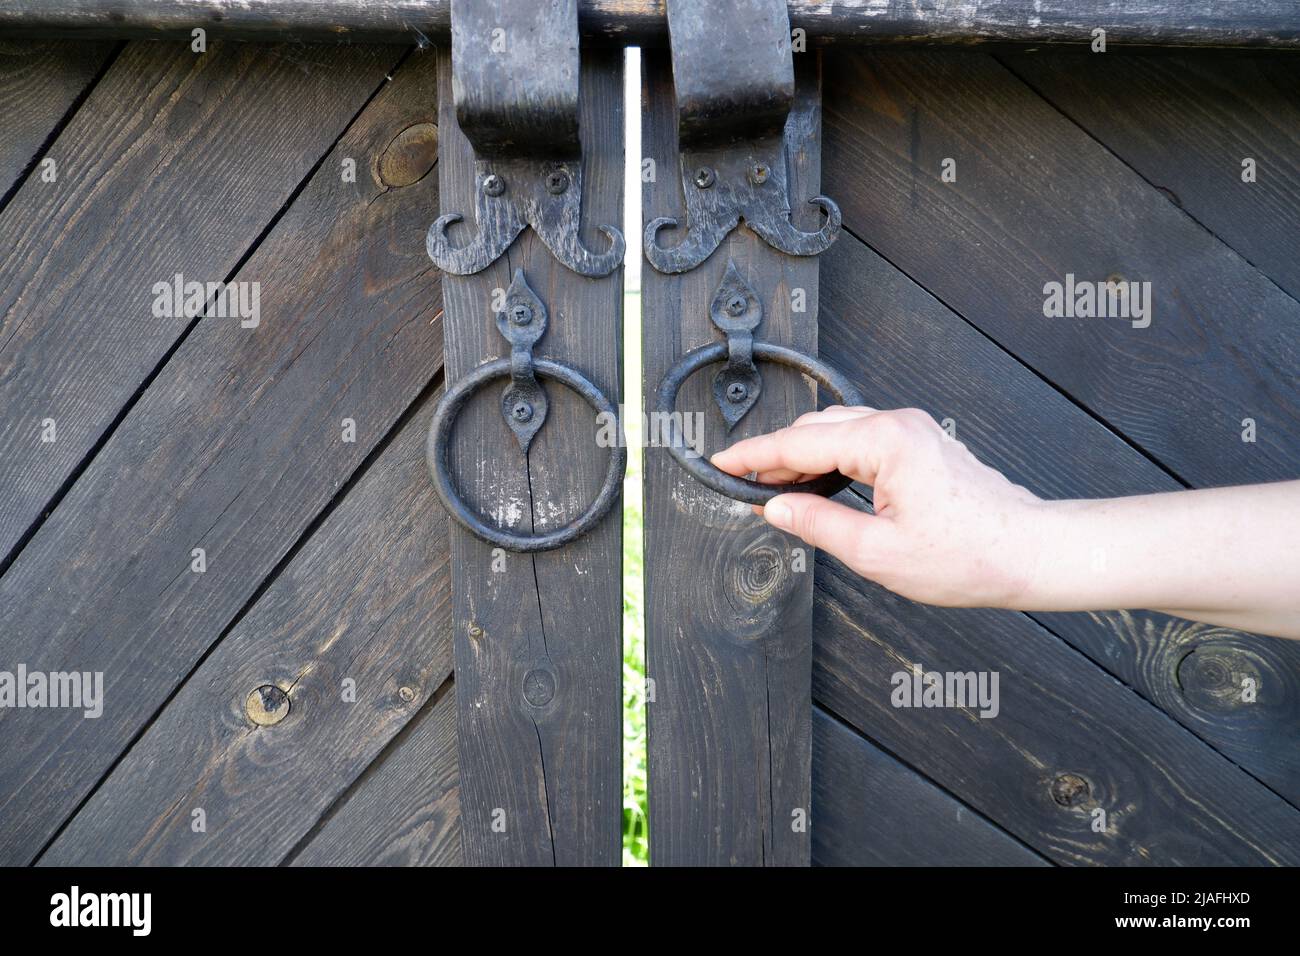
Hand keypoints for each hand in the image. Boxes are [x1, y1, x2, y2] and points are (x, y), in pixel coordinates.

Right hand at [711, 406, 1045, 607]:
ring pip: (836, 430)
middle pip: (815, 428)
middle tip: (741, 484)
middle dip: (773, 454)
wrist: (1030, 552)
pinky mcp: (920, 443)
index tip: (720, 462)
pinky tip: (816, 482)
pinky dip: (829, 455)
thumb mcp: (877, 553)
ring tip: (773, 488)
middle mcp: (898, 424)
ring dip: (801, 455)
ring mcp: (912, 430)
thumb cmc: (968, 555)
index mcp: (885, 443)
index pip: (799, 443)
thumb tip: (775, 507)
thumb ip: (817, 523)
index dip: (753, 456)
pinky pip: (859, 439)